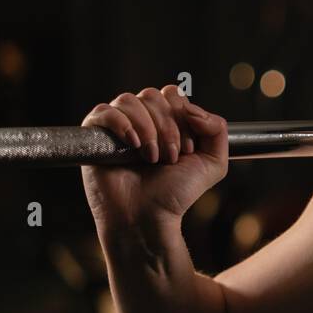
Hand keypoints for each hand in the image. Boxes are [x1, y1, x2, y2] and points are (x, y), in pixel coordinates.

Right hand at [79, 85, 228, 230]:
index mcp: (166, 120)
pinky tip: (133, 145)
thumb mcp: (213, 163)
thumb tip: (194, 108)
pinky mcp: (95, 136)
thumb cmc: (175, 193)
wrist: (147, 218)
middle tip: (170, 158)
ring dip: (147, 129)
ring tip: (151, 158)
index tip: (186, 150)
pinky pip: (105, 112)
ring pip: (130, 100)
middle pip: (153, 96)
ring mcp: (118, 126)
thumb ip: (218, 130)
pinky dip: (122, 124)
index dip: (182, 116)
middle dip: (167, 127)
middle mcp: (141, 119)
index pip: (173, 94)